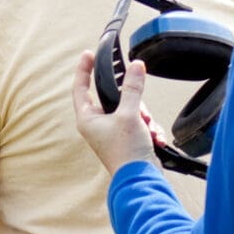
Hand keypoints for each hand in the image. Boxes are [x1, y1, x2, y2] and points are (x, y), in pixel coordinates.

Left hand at [73, 51, 160, 174]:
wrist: (141, 179)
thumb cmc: (127, 152)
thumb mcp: (130, 114)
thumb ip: (133, 88)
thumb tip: (136, 66)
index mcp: (88, 119)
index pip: (80, 87)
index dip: (83, 69)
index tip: (88, 54)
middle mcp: (97, 125)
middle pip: (113, 98)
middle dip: (133, 102)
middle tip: (140, 110)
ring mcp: (112, 133)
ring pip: (130, 110)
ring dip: (143, 117)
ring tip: (146, 128)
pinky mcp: (126, 139)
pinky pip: (139, 123)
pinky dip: (148, 128)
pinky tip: (153, 138)